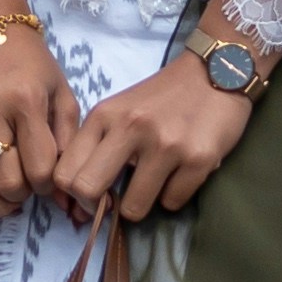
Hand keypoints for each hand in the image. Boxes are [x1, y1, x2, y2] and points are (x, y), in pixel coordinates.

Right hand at [0, 0, 79, 208]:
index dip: (48, 186)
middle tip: (26, 186)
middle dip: (22, 196)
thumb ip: (68, 138)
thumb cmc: (29, 58)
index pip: (40, 170)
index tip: (48, 180)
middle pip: (7, 183)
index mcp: (25, 102)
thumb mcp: (60, 90)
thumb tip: (66, 188)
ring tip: (4, 196)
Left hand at [64, 43, 261, 218]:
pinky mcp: (198, 159)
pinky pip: (172, 203)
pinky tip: (180, 173)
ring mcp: (166, 145)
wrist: (216, 72)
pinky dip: (174, 195)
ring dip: (141, 204)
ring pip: (133, 208)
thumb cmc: (162, 96)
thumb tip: (79, 202)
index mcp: (105, 115)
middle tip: (116, 203)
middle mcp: (131, 128)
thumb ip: (97, 146)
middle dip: (99, 207)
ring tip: (154, 184)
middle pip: (87, 190)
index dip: (73, 194)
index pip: (64, 172)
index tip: (91, 196)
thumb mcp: (120, 110)